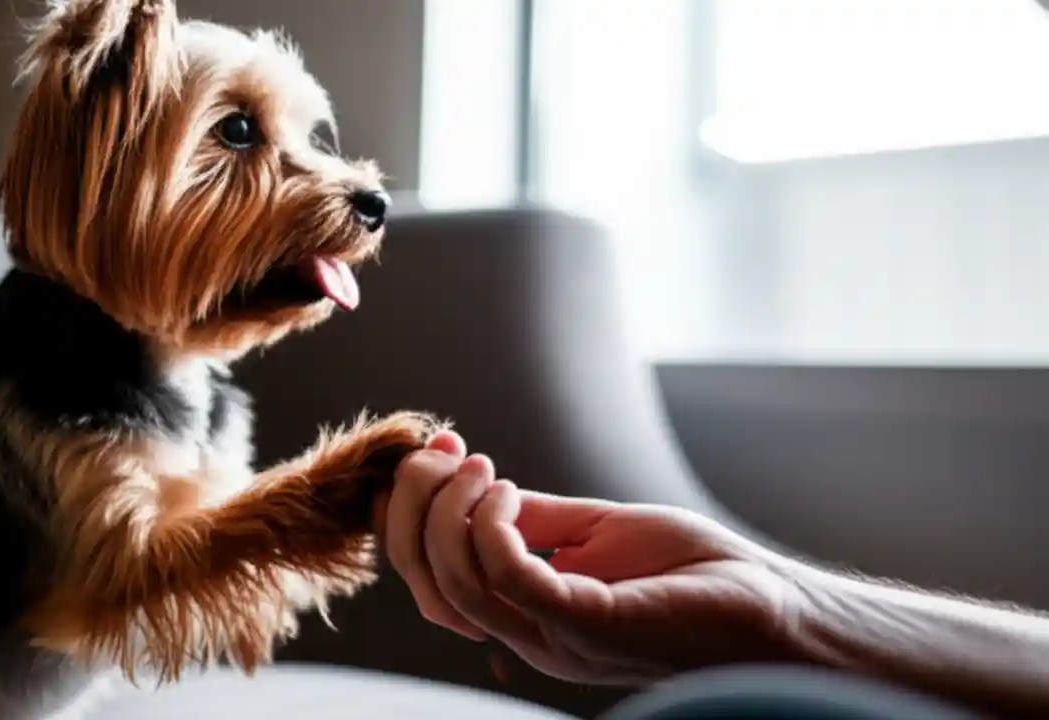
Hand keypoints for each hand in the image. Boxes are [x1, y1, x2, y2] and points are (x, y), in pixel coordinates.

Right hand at [378, 433, 806, 684]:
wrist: (777, 611)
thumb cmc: (698, 574)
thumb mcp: (597, 531)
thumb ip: (536, 521)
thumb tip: (479, 491)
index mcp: (526, 615)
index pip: (428, 578)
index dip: (412, 510)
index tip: (438, 448)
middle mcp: (528, 634)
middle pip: (425, 577)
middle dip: (413, 504)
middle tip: (442, 451)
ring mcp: (554, 635)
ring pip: (454, 576)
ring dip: (451, 507)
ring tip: (483, 467)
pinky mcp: (586, 624)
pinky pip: (506, 572)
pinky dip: (492, 522)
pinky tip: (509, 489)